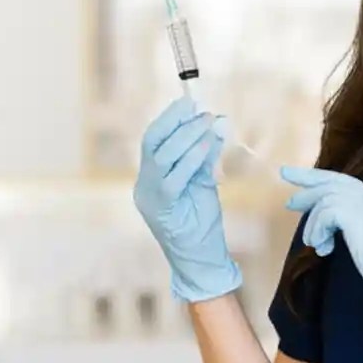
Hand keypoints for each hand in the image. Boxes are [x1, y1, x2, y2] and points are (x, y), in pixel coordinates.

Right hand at [133, 97, 241, 301]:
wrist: (200, 260)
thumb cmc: (201, 223)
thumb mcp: (203, 184)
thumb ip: (205, 158)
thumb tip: (217, 126)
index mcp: (151, 177)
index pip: (153, 140)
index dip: (170, 119)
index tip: (189, 102)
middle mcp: (144, 184)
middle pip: (152, 143)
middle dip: (175, 122)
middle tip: (199, 109)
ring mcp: (149, 197)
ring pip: (161, 157)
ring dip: (186, 137)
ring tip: (206, 123)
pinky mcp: (161, 209)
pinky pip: (173, 178)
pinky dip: (190, 160)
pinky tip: (205, 147)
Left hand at [281, 166, 362, 347]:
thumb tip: (339, 233)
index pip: (350, 185)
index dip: (325, 181)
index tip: (303, 184)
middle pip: (335, 180)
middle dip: (308, 180)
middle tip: (285, 178)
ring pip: (328, 197)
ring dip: (314, 219)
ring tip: (314, 242)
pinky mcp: (360, 220)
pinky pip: (327, 212)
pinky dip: (318, 228)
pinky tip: (323, 247)